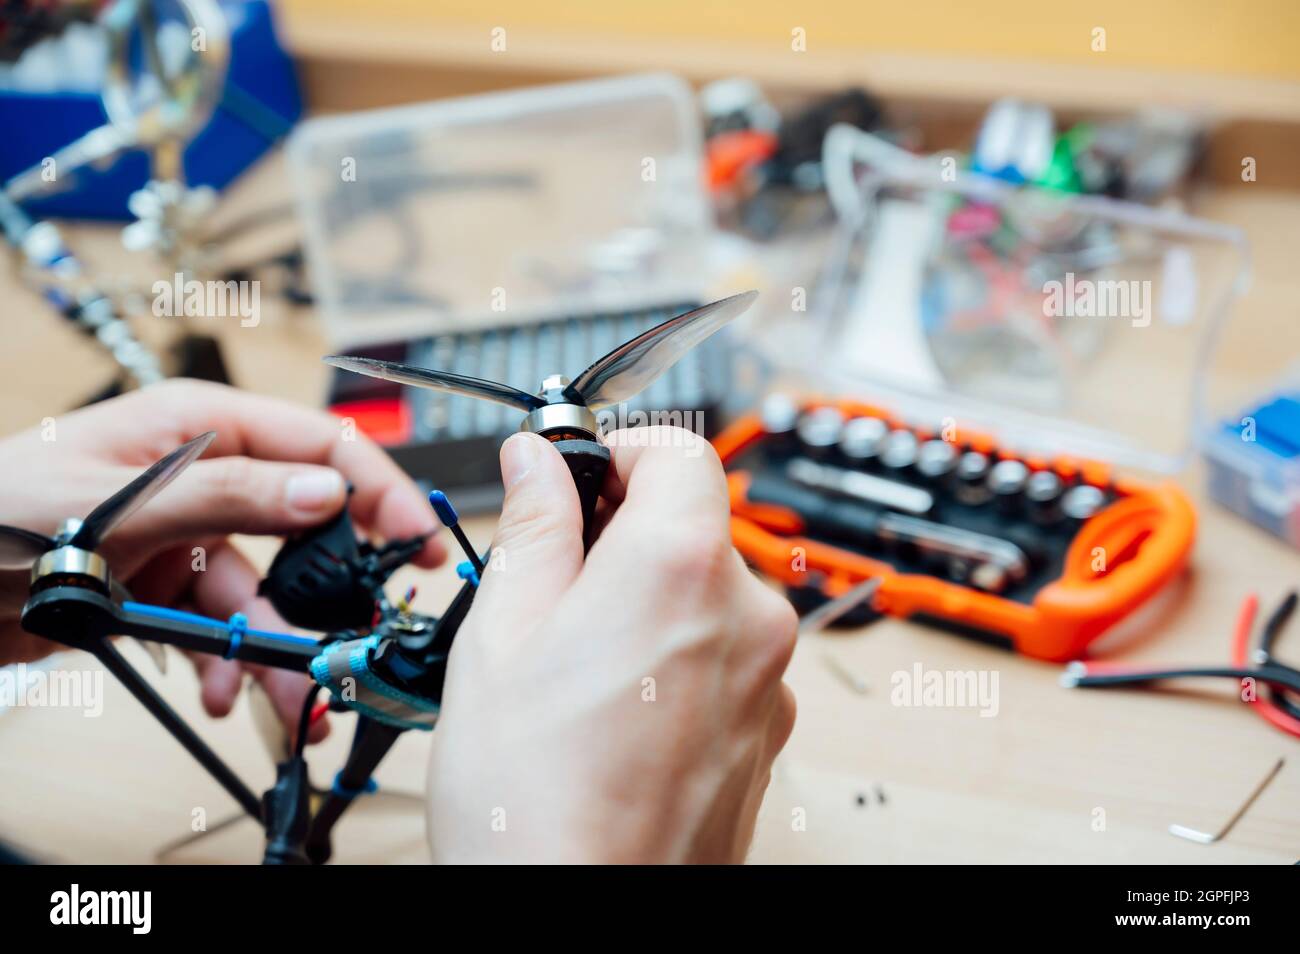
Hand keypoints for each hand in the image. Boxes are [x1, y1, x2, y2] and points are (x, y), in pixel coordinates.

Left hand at [0, 379, 443, 742]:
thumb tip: (325, 492)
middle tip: (369, 626)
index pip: (318, 445)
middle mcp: (205, 476)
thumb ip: (227, 495)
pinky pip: (223, 623)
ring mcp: (188, 532)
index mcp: (200, 428)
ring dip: (279, 647)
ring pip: (265, 590)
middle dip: (335, 585)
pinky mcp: (168, 583)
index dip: (378, 488)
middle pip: (304, 525)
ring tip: (294, 696)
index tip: (416, 537)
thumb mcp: (116, 502)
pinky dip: (229, 662)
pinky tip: (223, 690)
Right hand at [427, 427, 796, 862]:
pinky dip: (675, 659)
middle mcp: (746, 615)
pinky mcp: (766, 732)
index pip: (679, 451)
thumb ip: (532, 525)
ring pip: (705, 596)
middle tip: (550, 582)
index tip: (577, 475)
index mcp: (680, 566)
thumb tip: (539, 460)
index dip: (620, 449)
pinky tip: (614, 710)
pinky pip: (722, 659)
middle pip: (693, 525)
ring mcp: (766, 680)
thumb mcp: (501, 632)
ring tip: (573, 665)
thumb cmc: (533, 798)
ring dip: (647, 601)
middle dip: (623, 533)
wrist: (581, 917)